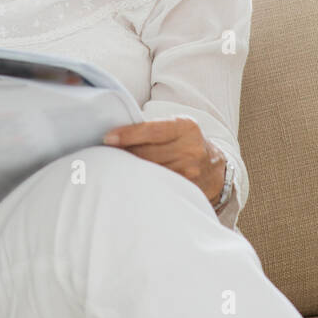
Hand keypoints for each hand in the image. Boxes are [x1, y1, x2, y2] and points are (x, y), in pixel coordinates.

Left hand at [102, 117, 226, 204]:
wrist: (214, 169)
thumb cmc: (185, 144)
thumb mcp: (176, 128)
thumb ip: (152, 128)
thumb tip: (115, 135)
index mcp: (186, 127)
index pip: (152, 130)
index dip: (127, 134)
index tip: (107, 138)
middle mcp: (190, 149)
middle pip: (147, 154)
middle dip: (123, 154)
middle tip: (103, 155)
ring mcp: (190, 172)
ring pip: (150, 171)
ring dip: (129, 171)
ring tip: (113, 169)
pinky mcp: (187, 190)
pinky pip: (158, 186)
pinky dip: (141, 184)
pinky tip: (129, 182)